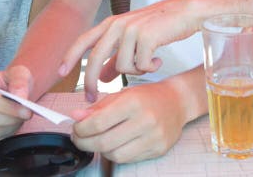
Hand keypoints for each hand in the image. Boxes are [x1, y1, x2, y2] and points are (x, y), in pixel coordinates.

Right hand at [0, 65, 33, 145]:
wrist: (14, 93)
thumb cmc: (13, 83)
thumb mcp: (20, 74)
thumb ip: (20, 83)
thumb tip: (20, 97)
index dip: (7, 106)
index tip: (26, 109)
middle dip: (8, 119)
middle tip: (25, 115)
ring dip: (9, 127)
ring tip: (19, 118)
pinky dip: (5, 136)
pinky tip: (11, 126)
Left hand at [58, 0, 204, 99]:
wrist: (185, 12)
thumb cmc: (160, 25)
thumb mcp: (132, 38)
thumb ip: (115, 57)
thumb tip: (101, 78)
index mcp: (111, 23)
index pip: (84, 40)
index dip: (70, 56)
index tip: (60, 73)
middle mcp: (118, 25)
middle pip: (94, 58)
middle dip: (90, 81)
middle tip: (91, 97)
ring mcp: (131, 30)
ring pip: (121, 66)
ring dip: (135, 71)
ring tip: (148, 63)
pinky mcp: (147, 37)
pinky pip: (140, 65)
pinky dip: (149, 68)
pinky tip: (158, 60)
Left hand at [70, 81, 188, 162]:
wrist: (177, 102)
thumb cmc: (147, 96)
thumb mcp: (122, 95)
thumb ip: (98, 107)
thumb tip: (75, 117)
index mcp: (133, 102)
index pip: (98, 122)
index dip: (81, 129)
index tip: (76, 129)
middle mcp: (145, 120)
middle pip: (104, 142)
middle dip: (85, 143)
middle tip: (79, 139)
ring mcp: (153, 137)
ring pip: (115, 155)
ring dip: (100, 150)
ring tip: (98, 140)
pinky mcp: (158, 149)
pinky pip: (128, 159)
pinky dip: (116, 154)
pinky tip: (114, 144)